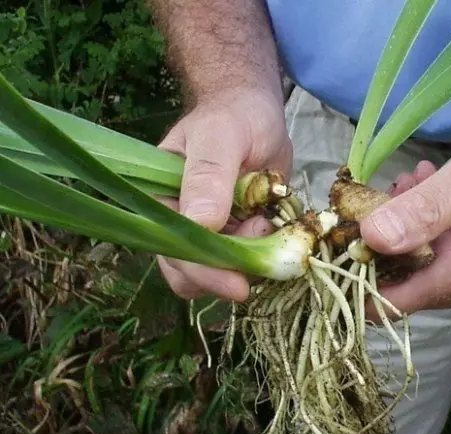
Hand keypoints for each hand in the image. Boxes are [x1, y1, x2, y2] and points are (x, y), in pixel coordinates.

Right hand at [157, 88, 291, 301]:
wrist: (257, 114)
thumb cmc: (233, 115)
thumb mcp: (220, 136)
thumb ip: (208, 176)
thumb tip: (200, 223)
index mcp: (161, 203)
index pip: (173, 253)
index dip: (203, 274)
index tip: (238, 285)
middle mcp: (180, 224)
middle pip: (194, 275)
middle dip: (231, 270)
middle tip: (261, 231)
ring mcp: (210, 234)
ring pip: (223, 274)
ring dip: (251, 261)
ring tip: (265, 218)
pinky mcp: (237, 237)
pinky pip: (248, 264)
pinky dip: (265, 254)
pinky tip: (272, 223)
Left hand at [360, 129, 450, 313]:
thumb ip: (420, 214)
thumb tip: (369, 237)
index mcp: (450, 279)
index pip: (380, 306)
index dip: (350, 278)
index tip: (339, 240)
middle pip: (391, 281)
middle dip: (377, 239)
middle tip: (387, 194)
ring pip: (411, 262)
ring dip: (401, 224)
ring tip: (415, 183)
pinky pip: (432, 251)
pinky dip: (422, 223)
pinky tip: (430, 187)